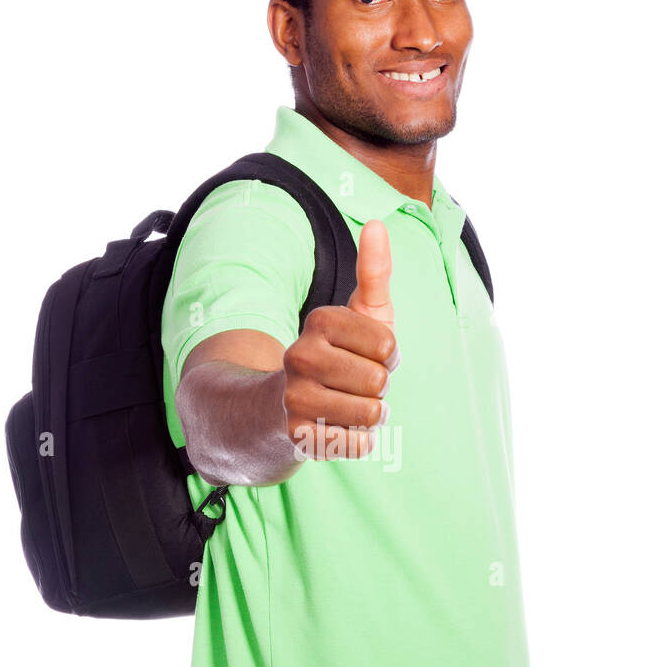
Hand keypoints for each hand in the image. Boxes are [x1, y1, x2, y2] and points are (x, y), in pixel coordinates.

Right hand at [284, 219, 399, 458]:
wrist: (279, 408)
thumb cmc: (337, 356)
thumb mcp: (358, 313)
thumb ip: (374, 272)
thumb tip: (379, 223)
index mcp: (319, 322)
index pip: (388, 348)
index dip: (387, 357)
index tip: (364, 355)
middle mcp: (300, 356)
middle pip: (379, 382)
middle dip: (378, 388)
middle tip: (353, 383)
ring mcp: (295, 398)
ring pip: (371, 414)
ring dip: (371, 415)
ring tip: (347, 405)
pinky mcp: (297, 436)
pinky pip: (359, 444)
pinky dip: (357, 440)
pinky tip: (334, 428)